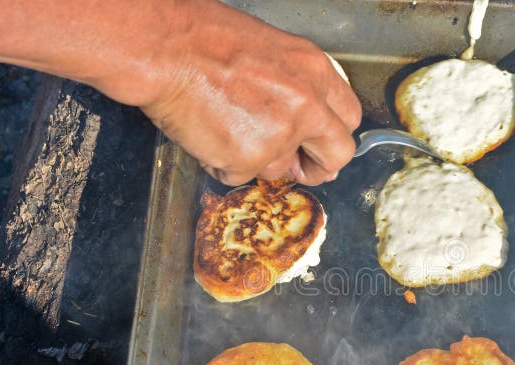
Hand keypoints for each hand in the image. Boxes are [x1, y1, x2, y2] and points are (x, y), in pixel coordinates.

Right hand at [133, 1, 361, 185]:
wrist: (165, 48)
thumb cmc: (205, 40)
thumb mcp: (271, 50)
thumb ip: (296, 86)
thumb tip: (307, 123)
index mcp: (315, 71)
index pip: (349, 117)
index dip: (334, 136)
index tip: (321, 144)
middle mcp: (307, 105)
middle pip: (337, 153)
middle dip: (319, 167)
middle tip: (301, 167)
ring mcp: (280, 135)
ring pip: (280, 168)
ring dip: (256, 159)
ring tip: (225, 125)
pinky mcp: (249, 159)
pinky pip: (241, 175)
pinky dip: (223, 163)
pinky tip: (209, 132)